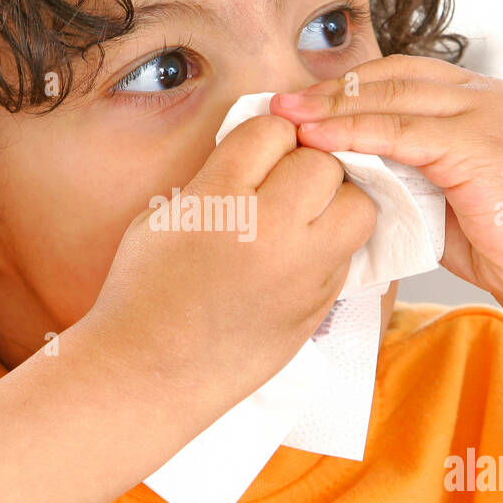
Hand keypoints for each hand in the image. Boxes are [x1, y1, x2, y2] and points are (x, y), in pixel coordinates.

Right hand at [87, 114, 376, 411]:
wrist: (150, 372)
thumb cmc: (145, 290)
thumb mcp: (166, 214)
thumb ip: (219, 176)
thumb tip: (264, 150)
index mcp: (221, 199)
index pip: (272, 130)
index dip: (265, 135)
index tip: (254, 152)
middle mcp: (270, 232)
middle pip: (322, 161)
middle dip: (304, 162)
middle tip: (280, 181)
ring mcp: (303, 272)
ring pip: (357, 205)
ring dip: (335, 199)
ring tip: (303, 213)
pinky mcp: (321, 304)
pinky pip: (349, 251)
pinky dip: (332, 242)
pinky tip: (299, 252)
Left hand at [269, 54, 502, 317]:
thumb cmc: (499, 243)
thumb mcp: (442, 189)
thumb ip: (405, 164)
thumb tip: (345, 159)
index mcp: (482, 98)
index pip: (401, 75)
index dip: (346, 86)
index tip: (299, 104)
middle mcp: (489, 95)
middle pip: (392, 77)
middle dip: (330, 90)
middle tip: (278, 105)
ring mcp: (489, 113)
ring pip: (393, 99)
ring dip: (332, 108)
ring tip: (286, 120)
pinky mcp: (482, 141)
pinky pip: (401, 132)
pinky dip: (354, 134)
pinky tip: (318, 141)